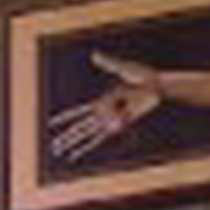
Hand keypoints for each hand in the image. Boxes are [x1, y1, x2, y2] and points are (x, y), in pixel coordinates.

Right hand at [47, 51, 165, 162]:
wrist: (157, 86)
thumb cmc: (142, 76)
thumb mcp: (122, 68)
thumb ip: (108, 63)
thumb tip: (94, 55)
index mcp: (102, 101)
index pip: (79, 112)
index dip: (66, 117)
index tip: (53, 123)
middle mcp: (106, 113)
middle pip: (81, 128)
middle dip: (67, 137)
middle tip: (54, 146)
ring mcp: (114, 120)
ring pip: (88, 135)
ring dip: (74, 144)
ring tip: (60, 151)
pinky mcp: (122, 124)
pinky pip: (104, 138)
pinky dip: (91, 146)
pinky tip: (82, 154)